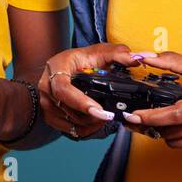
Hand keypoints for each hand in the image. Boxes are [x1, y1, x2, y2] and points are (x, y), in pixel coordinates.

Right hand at [36, 43, 153, 139]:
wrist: (69, 67)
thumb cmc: (84, 60)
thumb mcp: (101, 52)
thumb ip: (119, 54)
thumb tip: (136, 59)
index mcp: (56, 67)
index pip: (63, 88)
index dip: (81, 102)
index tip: (100, 110)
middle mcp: (46, 85)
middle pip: (67, 109)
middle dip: (91, 116)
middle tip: (110, 115)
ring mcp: (46, 102)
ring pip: (69, 121)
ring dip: (89, 122)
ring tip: (105, 116)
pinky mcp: (50, 115)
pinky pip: (68, 129)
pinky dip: (85, 129)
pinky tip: (97, 122)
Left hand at [120, 51, 181, 152]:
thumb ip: (172, 61)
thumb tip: (145, 56)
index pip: (176, 113)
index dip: (152, 116)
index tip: (135, 115)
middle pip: (172, 130)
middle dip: (151, 126)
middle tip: (137, 119)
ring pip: (176, 142)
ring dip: (164, 133)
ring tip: (160, 121)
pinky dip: (180, 138)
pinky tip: (181, 127)